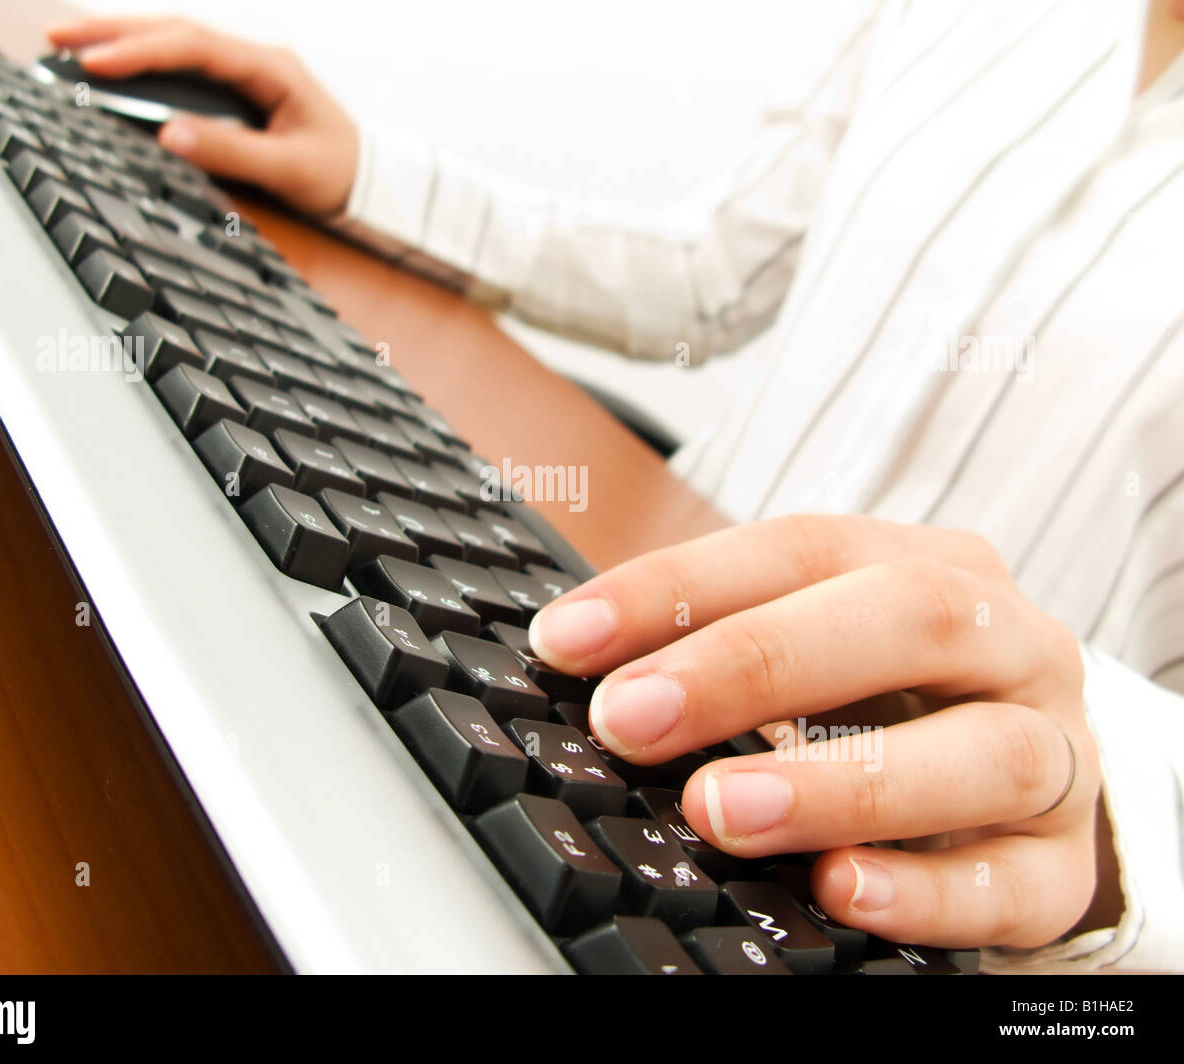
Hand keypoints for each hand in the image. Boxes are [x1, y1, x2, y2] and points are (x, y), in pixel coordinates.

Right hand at [45, 16, 357, 216]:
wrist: (373, 179)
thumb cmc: (340, 172)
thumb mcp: (288, 167)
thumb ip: (231, 151)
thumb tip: (171, 135)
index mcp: (270, 68)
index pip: (193, 46)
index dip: (141, 51)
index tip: (97, 62)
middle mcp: (255, 60)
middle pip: (175, 31)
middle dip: (115, 32)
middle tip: (58, 37)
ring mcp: (246, 72)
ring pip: (175, 43)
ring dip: (124, 41)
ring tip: (69, 44)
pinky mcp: (238, 91)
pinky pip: (184, 66)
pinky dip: (145, 63)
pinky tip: (113, 65)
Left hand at [528, 514, 1112, 949]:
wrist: (1024, 782)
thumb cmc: (893, 699)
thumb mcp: (820, 651)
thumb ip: (725, 650)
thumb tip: (589, 675)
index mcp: (932, 565)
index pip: (802, 548)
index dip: (680, 586)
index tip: (568, 637)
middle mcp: (1008, 640)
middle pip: (903, 617)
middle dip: (754, 664)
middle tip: (631, 717)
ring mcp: (1054, 750)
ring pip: (980, 752)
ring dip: (840, 783)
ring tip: (722, 812)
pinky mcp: (1064, 864)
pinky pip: (1011, 883)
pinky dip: (923, 892)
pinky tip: (838, 890)